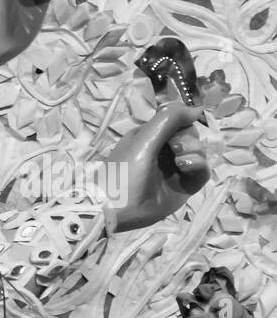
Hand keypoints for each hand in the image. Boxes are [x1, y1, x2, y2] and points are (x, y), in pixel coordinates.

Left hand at [105, 102, 208, 232]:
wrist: (116, 208)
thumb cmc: (125, 170)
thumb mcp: (143, 138)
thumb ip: (169, 119)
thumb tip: (197, 109)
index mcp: (150, 137)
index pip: (179, 122)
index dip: (183, 123)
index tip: (176, 130)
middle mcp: (164, 152)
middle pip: (192, 136)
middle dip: (189, 139)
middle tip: (175, 148)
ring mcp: (174, 170)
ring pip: (199, 153)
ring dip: (194, 152)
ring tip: (180, 161)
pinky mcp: (183, 187)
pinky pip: (202, 172)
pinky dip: (199, 166)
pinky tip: (186, 167)